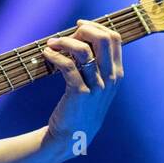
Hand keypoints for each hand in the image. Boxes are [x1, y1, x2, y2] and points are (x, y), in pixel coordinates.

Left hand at [41, 19, 123, 158]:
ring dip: (64, 41)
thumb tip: (79, 36)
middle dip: (84, 30)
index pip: (114, 38)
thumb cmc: (81, 106)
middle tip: (68, 33)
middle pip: (104, 39)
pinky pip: (67, 65)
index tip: (79, 26)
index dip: (96, 27)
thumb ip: (95, 63)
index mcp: (117, 73)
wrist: (72, 135)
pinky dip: (55, 55)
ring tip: (51, 43)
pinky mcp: (80, 93)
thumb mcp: (97, 85)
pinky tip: (47, 54)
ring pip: (84, 50)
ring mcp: (97, 86)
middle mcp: (110, 78)